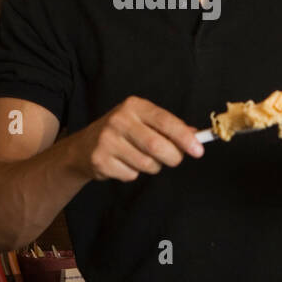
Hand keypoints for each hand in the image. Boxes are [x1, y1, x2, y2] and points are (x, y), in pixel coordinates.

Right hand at [73, 95, 203, 182]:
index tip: (198, 150)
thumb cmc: (122, 132)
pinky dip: (134, 174)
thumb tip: (195, 134)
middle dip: (172, 157)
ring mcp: (107, 140)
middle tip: (173, 159)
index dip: (184, 137)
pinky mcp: (100, 160)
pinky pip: (132, 175)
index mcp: (134, 106)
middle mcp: (119, 120)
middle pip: (157, 145)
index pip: (165, 121)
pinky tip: (124, 164)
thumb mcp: (143, 121)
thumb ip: (168, 127)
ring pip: (147, 163)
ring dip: (152, 166)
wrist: (83, 147)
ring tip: (141, 158)